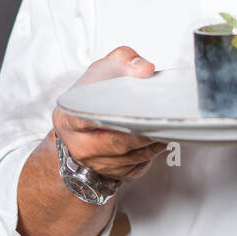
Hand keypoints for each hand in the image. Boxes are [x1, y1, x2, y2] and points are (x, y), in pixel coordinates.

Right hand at [52, 45, 168, 181]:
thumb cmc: (92, 94)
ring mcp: (95, 164)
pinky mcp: (111, 175)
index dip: (116, 115)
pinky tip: (158, 140)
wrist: (82, 118)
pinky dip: (150, 155)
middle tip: (165, 120)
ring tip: (167, 128)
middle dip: (144, 132)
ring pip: (130, 158)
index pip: (89, 118)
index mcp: (69, 118)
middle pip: (117, 143)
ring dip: (152, 145)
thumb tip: (145, 69)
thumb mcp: (103, 69)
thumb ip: (124, 60)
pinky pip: (136, 168)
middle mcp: (79, 146)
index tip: (138, 111)